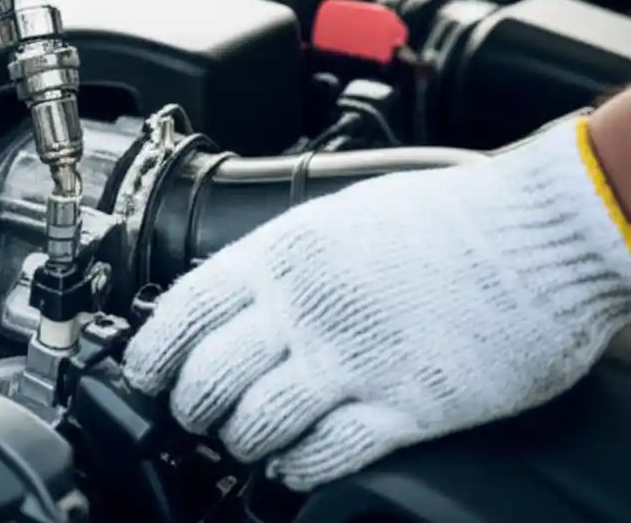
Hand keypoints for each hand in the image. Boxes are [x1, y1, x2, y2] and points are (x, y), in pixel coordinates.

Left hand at [123, 117, 630, 490]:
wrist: (538, 235)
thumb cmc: (443, 220)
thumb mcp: (336, 217)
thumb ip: (279, 260)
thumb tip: (230, 291)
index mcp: (283, 257)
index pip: (183, 312)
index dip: (151, 352)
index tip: (144, 372)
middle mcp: (305, 310)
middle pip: (207, 377)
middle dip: (189, 405)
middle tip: (194, 413)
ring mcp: (352, 361)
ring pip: (254, 422)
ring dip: (239, 439)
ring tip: (244, 439)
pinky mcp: (405, 406)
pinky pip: (325, 454)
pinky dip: (297, 466)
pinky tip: (294, 462)